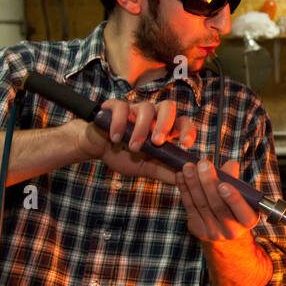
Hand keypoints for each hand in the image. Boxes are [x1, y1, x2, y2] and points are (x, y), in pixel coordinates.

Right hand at [74, 98, 196, 184]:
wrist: (97, 150)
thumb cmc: (123, 156)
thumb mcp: (145, 167)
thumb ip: (164, 171)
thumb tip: (185, 179)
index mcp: (163, 127)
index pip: (182, 122)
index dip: (188, 130)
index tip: (185, 144)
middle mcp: (152, 115)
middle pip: (168, 107)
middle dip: (165, 124)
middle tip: (157, 142)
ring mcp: (134, 108)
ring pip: (146, 108)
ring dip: (141, 129)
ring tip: (133, 148)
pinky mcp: (115, 107)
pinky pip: (121, 107)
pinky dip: (119, 123)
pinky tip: (116, 139)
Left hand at [174, 158, 259, 242]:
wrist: (225, 228)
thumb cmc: (235, 205)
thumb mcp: (242, 194)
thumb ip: (235, 179)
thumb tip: (230, 165)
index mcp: (248, 221)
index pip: (242, 212)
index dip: (233, 199)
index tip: (224, 184)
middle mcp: (232, 231)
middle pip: (217, 206)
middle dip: (208, 183)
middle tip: (203, 164)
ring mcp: (213, 232)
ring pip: (201, 204)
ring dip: (193, 183)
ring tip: (188, 166)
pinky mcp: (197, 229)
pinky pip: (189, 206)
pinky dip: (184, 189)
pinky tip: (180, 176)